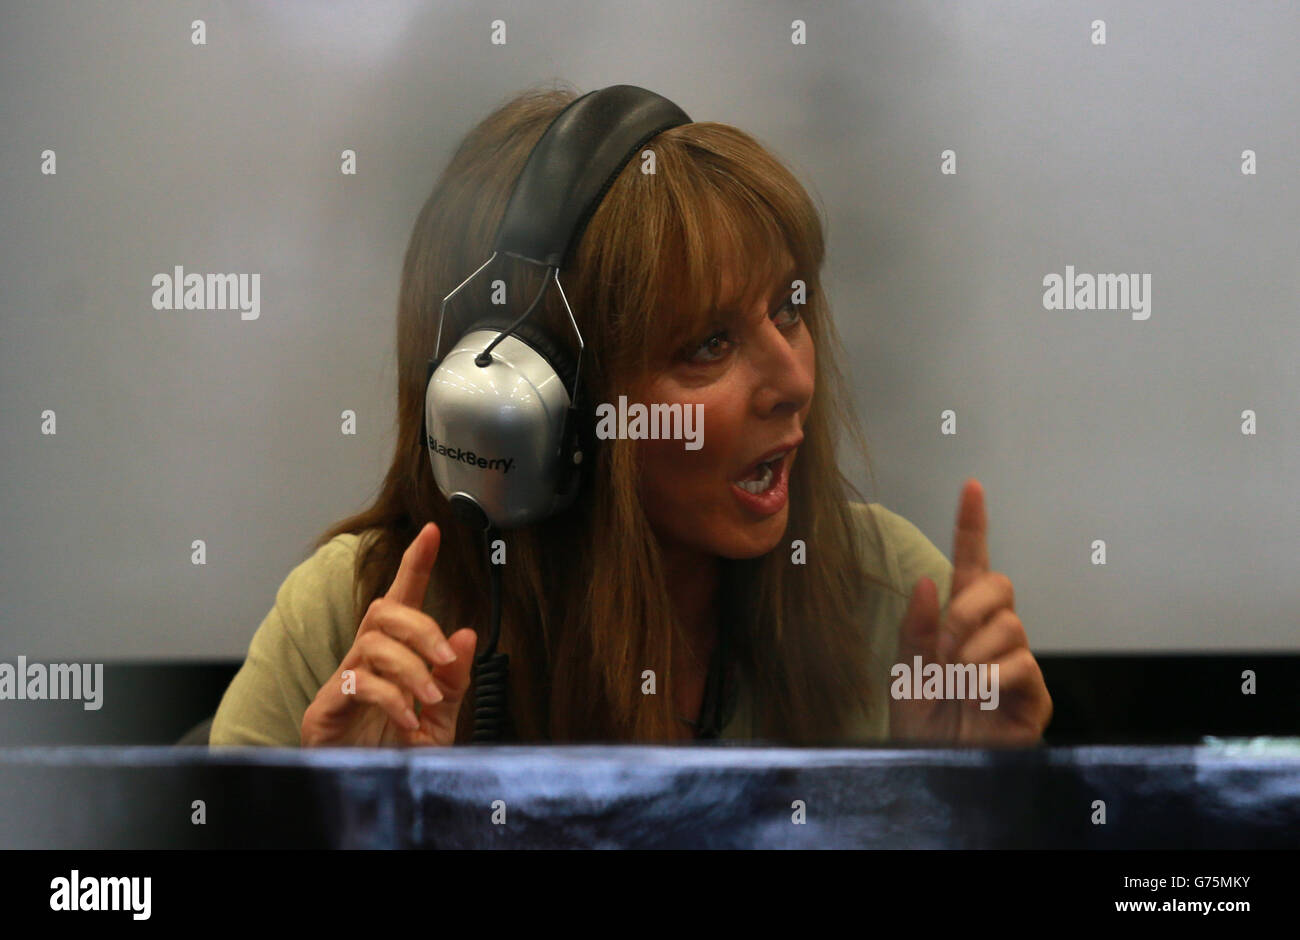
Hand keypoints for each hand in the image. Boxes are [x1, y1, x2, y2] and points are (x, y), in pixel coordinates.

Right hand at [301, 522, 476, 746]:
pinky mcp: (327, 708)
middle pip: (384, 610)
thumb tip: (466, 634)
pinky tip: (407, 720)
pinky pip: (358, 683)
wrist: (369, 792)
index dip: (416, 563)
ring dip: (410, 667)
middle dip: (421, 625)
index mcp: (393, 655)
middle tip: (444, 656)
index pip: (403, 599)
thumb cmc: (397, 751)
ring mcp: (343, 681)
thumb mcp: (440, 716)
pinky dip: (391, 698)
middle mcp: (365, 659)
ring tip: (429, 698)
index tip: (433, 531)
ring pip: (373, 642)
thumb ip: (452, 679)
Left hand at [889, 479, 1051, 744]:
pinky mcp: (1033, 694)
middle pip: (999, 585)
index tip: (972, 487)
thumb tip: (930, 581)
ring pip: (1010, 625)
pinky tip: (977, 693)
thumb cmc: (922, 723)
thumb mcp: (904, 672)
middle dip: (969, 607)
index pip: (970, 564)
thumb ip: (916, 627)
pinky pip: (1021, 664)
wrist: (936, 767)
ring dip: (975, 649)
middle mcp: (992, 634)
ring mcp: (1016, 661)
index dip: (973, 525)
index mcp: (958, 621)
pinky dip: (992, 675)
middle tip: (945, 646)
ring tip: (957, 681)